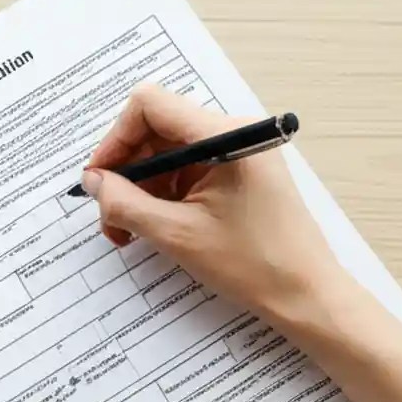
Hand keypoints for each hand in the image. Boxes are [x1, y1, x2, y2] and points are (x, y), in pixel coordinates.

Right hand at [82, 84, 353, 325]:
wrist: (307, 295)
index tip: (100, 178)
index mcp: (224, 135)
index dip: (117, 138)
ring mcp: (237, 152)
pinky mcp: (239, 172)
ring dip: (142, 187)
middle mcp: (232, 133)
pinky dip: (163, 194)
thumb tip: (93, 181)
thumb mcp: (176, 235)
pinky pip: (187, 170)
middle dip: (126, 171)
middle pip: (156, 129)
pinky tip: (153, 226)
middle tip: (108, 214)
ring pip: (168, 153)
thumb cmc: (254, 265)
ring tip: (128, 230)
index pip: (150, 105)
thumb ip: (125, 203)